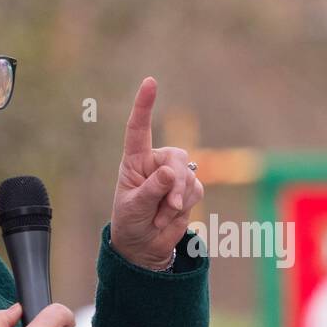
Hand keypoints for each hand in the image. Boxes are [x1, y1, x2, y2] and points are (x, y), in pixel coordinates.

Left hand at [109, 76, 204, 268]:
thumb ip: (151, 190)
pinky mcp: (188, 189)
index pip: (138, 129)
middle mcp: (156, 163)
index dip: (144, 105)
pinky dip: (185, 206)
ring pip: (189, 176)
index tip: (150, 82)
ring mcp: (175, 175)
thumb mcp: (134, 207)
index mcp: (135, 160)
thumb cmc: (130, 222)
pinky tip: (170, 216)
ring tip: (160, 216)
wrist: (144, 245)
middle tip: (167, 205)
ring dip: (178, 200)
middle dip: (176, 182)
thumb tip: (171, 172)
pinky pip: (196, 190)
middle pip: (177, 157)